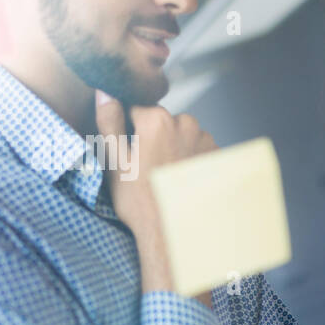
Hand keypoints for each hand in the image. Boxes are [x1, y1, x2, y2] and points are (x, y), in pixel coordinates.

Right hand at [95, 91, 216, 295]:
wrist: (173, 234)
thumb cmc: (139, 201)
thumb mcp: (114, 162)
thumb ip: (109, 122)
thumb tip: (104, 91)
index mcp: (157, 119)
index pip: (138, 109)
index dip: (130, 130)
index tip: (130, 153)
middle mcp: (186, 123)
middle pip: (163, 122)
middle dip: (155, 139)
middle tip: (147, 170)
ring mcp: (206, 140)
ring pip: (183, 136)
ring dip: (175, 150)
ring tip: (166, 179)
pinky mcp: (219, 157)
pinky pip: (200, 150)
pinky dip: (192, 162)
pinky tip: (182, 182)